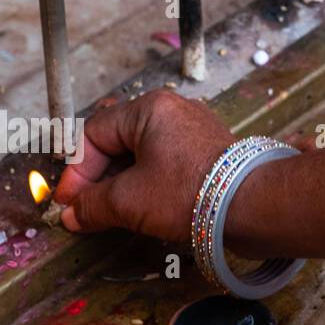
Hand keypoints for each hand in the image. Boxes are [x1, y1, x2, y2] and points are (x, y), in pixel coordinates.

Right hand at [54, 89, 235, 239]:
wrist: (255, 207)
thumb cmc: (191, 195)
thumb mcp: (130, 201)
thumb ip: (93, 205)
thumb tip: (71, 215)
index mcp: (149, 109)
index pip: (95, 133)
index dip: (76, 170)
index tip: (69, 202)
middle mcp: (174, 112)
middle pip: (119, 142)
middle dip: (99, 178)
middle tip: (87, 210)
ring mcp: (196, 132)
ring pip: (144, 155)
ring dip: (123, 184)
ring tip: (113, 213)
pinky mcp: (211, 155)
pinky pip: (169, 165)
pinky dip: (151, 185)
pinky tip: (147, 209)